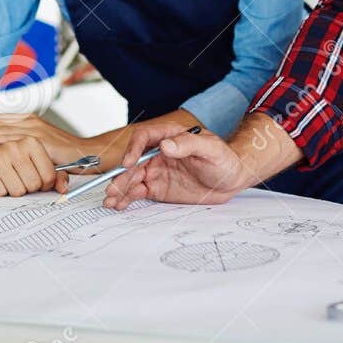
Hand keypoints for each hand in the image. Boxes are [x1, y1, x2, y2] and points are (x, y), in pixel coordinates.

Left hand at [0, 113, 85, 164]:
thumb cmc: (62, 154)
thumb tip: (3, 156)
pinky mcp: (39, 138)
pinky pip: (15, 136)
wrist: (86, 155)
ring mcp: (33, 128)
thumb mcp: (37, 150)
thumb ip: (21, 151)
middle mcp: (28, 121)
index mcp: (26, 121)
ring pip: (0, 127)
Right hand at [0, 136, 67, 197]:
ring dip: (13, 189)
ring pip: (17, 191)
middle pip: (33, 185)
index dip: (44, 184)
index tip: (37, 181)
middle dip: (28, 187)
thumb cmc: (8, 156)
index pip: (48, 176)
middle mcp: (16, 146)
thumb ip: (55, 173)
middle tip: (19, 179)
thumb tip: (64, 188)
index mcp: (31, 142)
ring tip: (8, 177)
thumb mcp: (33, 159)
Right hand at [101, 119, 251, 210]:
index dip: (133, 149)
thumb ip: (188, 145)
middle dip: (121, 176)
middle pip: (134, 162)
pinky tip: (118, 205)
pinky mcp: (158, 187)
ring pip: (132, 178)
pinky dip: (126, 198)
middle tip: (112, 189)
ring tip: (110, 201)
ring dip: (120, 188)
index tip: (129, 163)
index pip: (144, 138)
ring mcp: (156, 170)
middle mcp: (158, 153)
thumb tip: (166, 145)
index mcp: (169, 137)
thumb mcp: (211, 149)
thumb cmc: (224, 159)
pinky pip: (138, 191)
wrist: (231, 180)